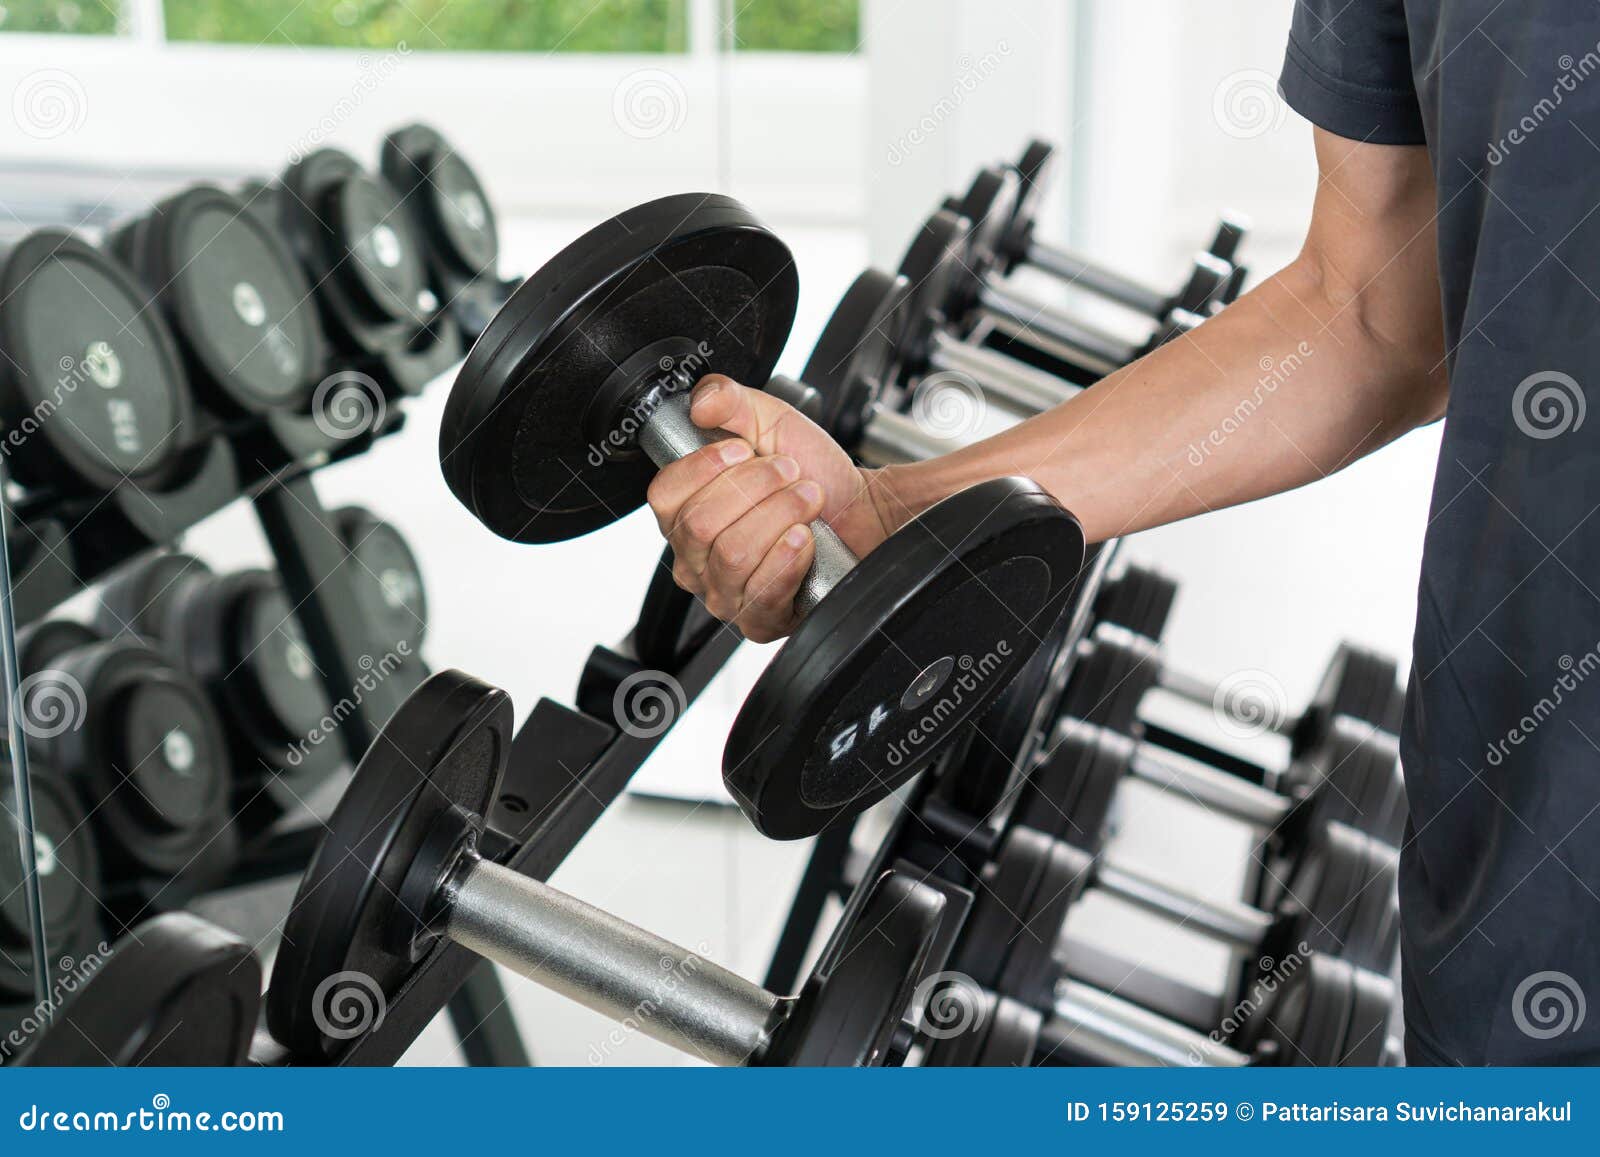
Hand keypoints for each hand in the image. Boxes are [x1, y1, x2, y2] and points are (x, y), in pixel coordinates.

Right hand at [646, 375, 893, 642]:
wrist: (859, 510)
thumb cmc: (811, 472)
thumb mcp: (768, 421)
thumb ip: (728, 399)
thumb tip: (701, 403)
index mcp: (686, 512)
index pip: (664, 495)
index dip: (703, 468)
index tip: (743, 449)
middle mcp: (695, 558)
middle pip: (701, 524)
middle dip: (757, 488)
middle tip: (790, 474)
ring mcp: (723, 593)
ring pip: (733, 554)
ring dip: (781, 515)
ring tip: (807, 501)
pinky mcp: (758, 619)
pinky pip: (761, 591)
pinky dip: (789, 557)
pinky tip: (805, 539)